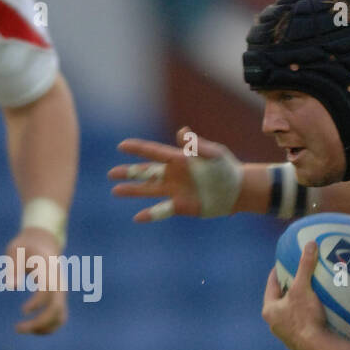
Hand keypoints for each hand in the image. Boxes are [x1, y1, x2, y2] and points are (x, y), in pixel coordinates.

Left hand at [4, 226, 67, 334]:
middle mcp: (58, 284)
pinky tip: (32, 329)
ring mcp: (60, 292)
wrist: (43, 243)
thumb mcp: (15, 251)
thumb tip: (11, 287)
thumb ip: (13, 268)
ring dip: (43, 328)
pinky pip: (59, 317)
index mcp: (48, 271)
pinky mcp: (59, 298)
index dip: (38, 303)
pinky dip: (48, 327)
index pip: (49, 291)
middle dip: (39, 322)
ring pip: (60, 317)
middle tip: (17, 328)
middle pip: (56, 309)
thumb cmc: (25, 247)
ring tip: (22, 329)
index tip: (23, 311)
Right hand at [109, 126, 241, 221]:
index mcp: (179, 159)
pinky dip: (150, 214)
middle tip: (111, 174)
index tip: (122, 146)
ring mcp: (176, 191)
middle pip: (146, 172)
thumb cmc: (226, 168)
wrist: (238, 190)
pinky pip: (162, 210)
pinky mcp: (182, 206)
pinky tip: (137, 217)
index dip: (138, 149)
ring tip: (116, 191)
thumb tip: (182, 132)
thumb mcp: (214, 153)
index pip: (154, 153)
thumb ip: (197, 144)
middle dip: (128, 172)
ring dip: (133, 191)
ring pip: (149, 190)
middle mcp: (174, 175)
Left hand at [261, 241, 327, 349]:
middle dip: (288, 289)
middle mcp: (274, 323)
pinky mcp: (298, 342)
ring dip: (296, 305)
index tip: (282, 264)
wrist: (316, 349)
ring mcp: (285, 334)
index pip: (271, 286)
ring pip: (289, 314)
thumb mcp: (303, 288)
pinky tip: (316, 314)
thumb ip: (305, 266)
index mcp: (270, 309)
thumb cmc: (305, 317)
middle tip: (296, 277)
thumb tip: (310, 244)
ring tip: (308, 295)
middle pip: (279, 300)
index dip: (277, 273)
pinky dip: (305, 316)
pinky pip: (300, 324)